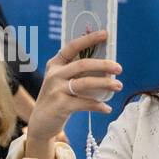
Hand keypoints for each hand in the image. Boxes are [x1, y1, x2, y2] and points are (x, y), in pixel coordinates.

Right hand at [26, 28, 121, 158]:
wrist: (39, 123)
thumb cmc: (57, 99)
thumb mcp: (61, 82)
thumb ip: (77, 73)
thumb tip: (106, 66)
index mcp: (55, 64)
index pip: (72, 46)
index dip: (89, 39)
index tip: (105, 34)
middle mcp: (54, 75)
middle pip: (83, 64)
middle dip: (103, 64)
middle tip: (119, 68)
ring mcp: (56, 90)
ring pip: (85, 83)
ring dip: (105, 84)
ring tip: (118, 86)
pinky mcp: (60, 105)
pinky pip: (85, 103)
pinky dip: (98, 106)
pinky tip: (107, 108)